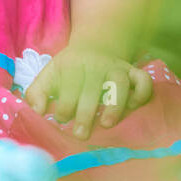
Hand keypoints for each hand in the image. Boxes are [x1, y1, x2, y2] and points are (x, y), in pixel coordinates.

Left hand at [24, 44, 153, 139]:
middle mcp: (96, 64)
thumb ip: (37, 94)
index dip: (64, 105)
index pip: (69, 84)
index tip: (61, 119)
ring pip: (121, 82)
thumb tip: (37, 111)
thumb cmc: (68, 70)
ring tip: (106, 124)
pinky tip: (132, 107)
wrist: (94, 46)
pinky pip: (143, 81)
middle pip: (93, 86)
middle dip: (86, 112)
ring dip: (115, 104)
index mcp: (72, 64)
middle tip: (81, 134)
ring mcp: (116, 67)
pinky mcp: (133, 72)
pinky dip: (142, 93)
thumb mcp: (48, 76)